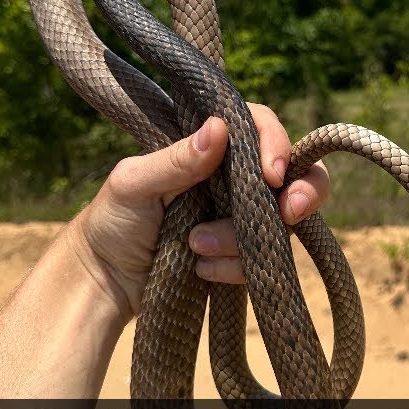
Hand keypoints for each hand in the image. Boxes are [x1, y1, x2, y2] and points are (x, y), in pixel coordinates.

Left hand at [66, 103, 330, 321]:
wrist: (105, 281)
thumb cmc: (112, 221)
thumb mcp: (134, 184)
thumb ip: (176, 159)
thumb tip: (219, 126)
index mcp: (210, 148)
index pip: (260, 126)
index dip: (277, 145)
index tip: (272, 175)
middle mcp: (236, 177)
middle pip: (296, 172)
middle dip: (302, 193)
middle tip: (290, 212)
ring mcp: (243, 216)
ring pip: (280, 222)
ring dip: (244, 240)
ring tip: (197, 247)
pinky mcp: (244, 253)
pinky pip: (264, 260)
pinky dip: (236, 267)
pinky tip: (202, 269)